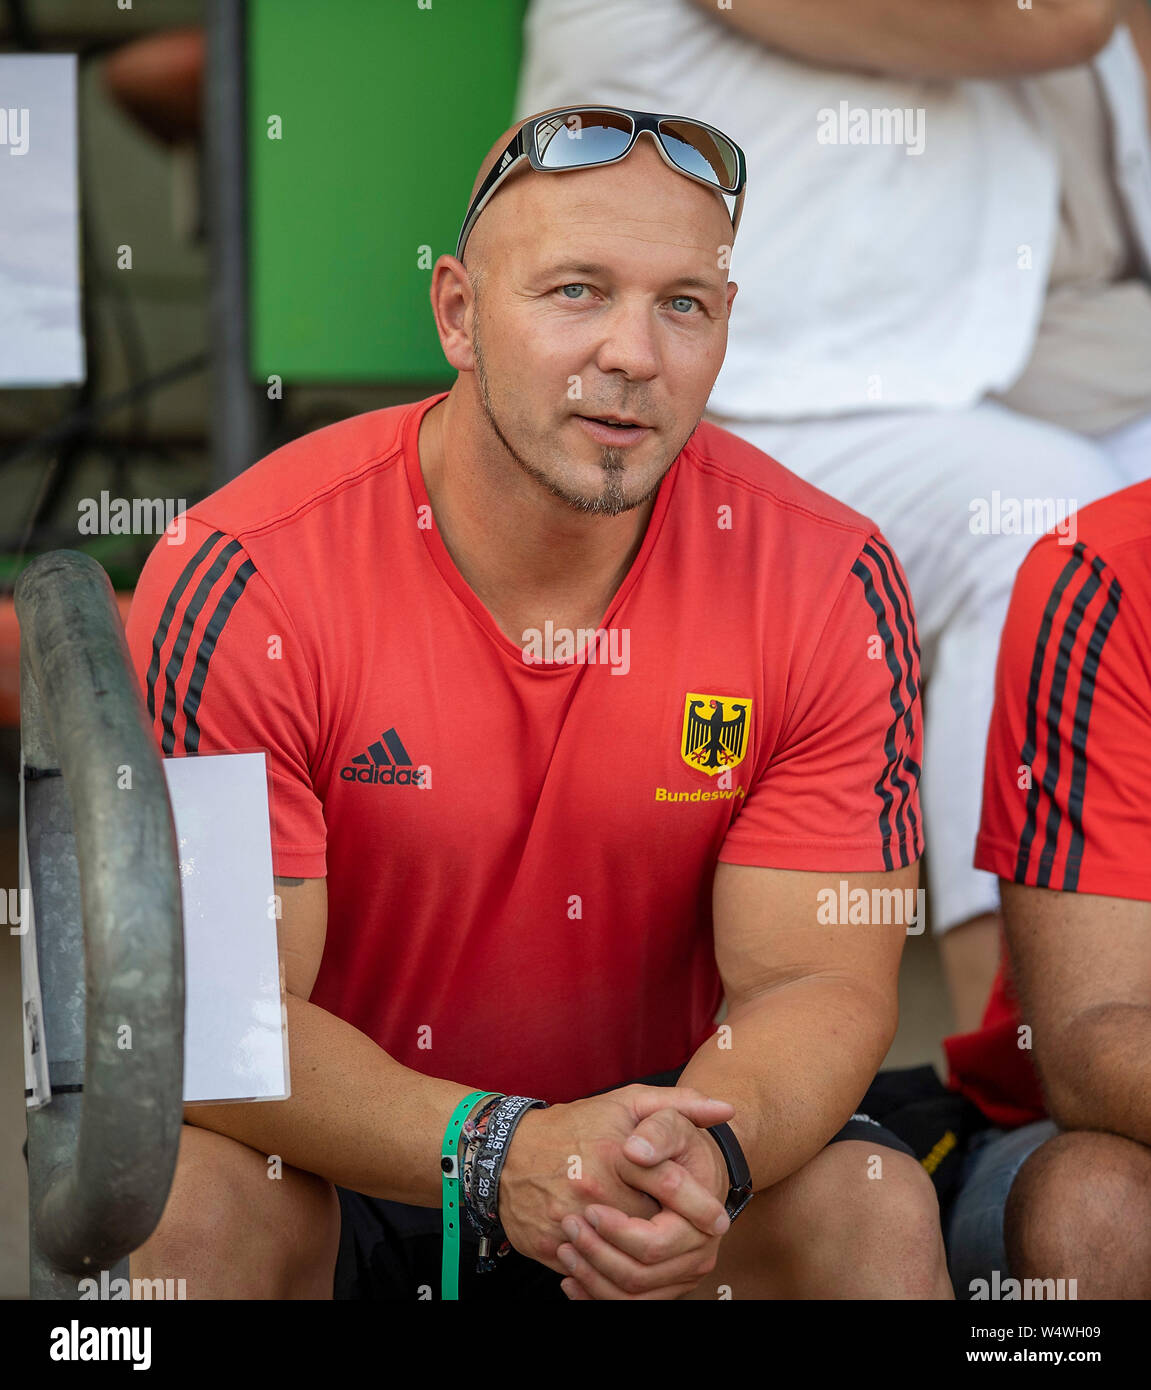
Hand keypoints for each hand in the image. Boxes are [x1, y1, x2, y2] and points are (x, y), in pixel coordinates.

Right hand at [497, 1084, 732, 1276]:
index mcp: (617, 1154)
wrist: (506, 1153)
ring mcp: (570, 1222)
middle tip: (690, 1244)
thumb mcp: (626, 1103)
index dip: (700, 1206)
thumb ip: (679, 1105)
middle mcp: (594, 1189)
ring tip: (659, 1257)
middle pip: (652, 1233)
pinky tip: (625, 1263)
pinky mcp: (552, 1247)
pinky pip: (594, 1276)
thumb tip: (726, 1110)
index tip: (718, 1221)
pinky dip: (613, 1276)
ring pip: (625, 1263)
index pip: (671, 1185)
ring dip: (648, 1267)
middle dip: (676, 1241)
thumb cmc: (576, 1126)